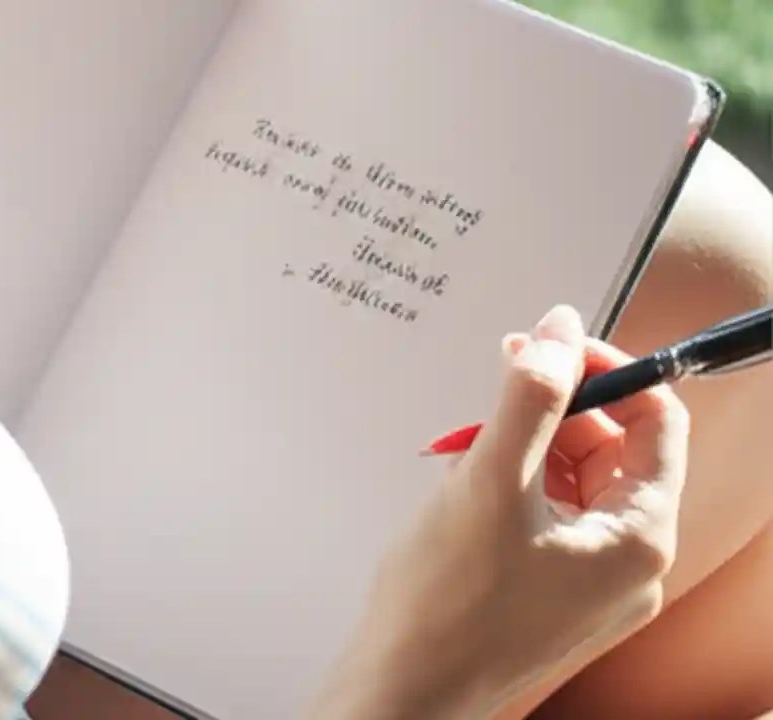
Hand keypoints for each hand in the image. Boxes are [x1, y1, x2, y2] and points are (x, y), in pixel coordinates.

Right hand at [313, 305, 689, 718]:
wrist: (402, 692)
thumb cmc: (445, 607)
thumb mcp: (488, 480)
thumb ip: (529, 396)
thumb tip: (558, 328)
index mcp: (638, 538)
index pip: (658, 422)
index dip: (607, 371)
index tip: (549, 349)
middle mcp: (628, 565)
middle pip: (613, 450)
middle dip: (555, 411)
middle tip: (498, 391)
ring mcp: (590, 584)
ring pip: (575, 482)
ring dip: (527, 449)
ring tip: (470, 456)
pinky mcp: (552, 593)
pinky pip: (549, 516)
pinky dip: (513, 488)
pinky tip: (466, 492)